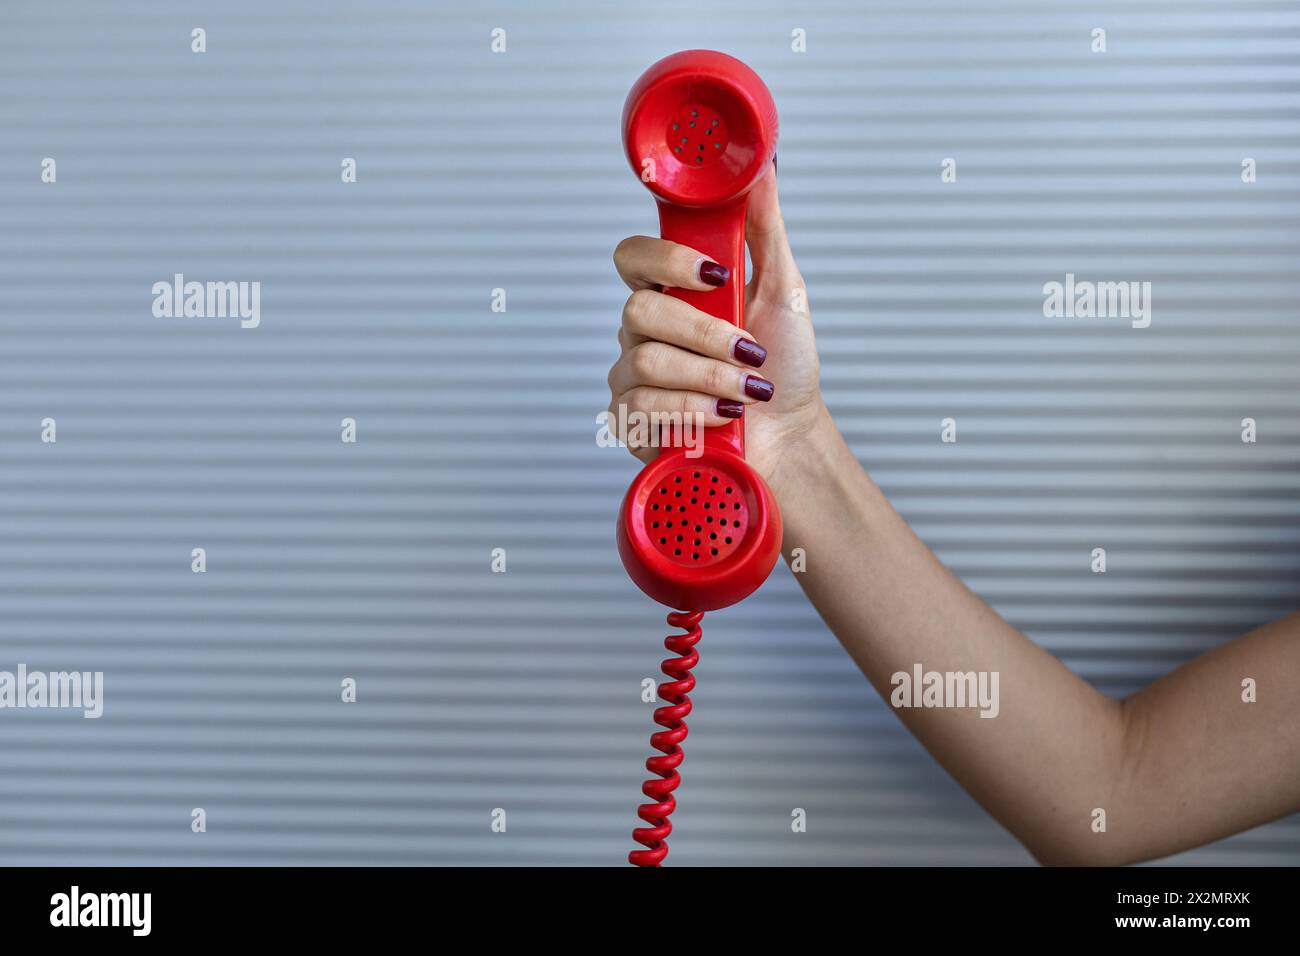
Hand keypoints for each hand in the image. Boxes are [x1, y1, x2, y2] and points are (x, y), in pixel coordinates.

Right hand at [606, 167, 822, 485]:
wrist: (790, 434)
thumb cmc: (785, 366)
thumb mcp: (783, 290)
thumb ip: (764, 229)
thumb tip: (761, 169)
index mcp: (671, 293)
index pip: (633, 257)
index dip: (666, 260)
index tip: (716, 276)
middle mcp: (643, 333)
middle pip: (640, 312)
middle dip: (706, 335)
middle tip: (749, 350)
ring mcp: (632, 377)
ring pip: (646, 363)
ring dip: (709, 377)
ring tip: (746, 391)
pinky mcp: (631, 423)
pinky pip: (641, 408)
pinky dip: (693, 412)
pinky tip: (723, 417)